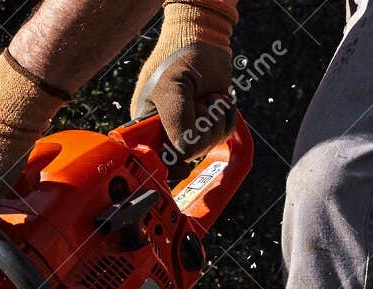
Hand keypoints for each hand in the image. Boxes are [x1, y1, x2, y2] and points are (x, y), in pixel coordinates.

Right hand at [131, 1, 237, 160]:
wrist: (203, 42)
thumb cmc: (178, 58)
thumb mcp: (171, 87)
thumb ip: (176, 120)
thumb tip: (186, 152)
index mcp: (145, 128)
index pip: (157, 163)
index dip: (171, 163)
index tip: (183, 153)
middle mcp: (166, 134)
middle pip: (188, 156)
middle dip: (200, 128)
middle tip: (197, 103)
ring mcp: (189, 131)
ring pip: (208, 146)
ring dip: (215, 118)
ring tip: (207, 97)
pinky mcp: (208, 127)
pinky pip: (224, 136)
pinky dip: (227, 117)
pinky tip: (219, 100)